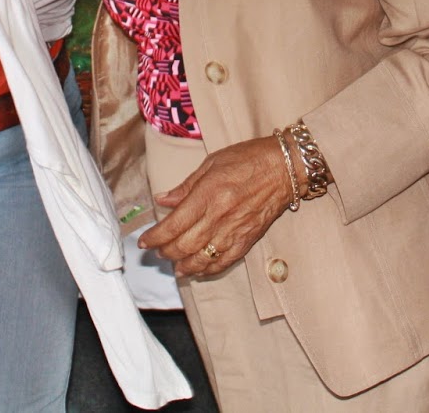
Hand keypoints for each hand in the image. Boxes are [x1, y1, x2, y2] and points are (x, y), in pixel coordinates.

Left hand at [137, 136, 293, 279]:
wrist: (284, 167)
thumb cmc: (248, 159)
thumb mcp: (212, 163)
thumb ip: (186, 186)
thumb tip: (163, 200)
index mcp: (207, 194)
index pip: (174, 225)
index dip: (155, 237)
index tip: (144, 242)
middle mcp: (219, 216)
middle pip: (185, 245)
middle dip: (166, 252)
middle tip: (157, 252)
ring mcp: (234, 230)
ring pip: (203, 258)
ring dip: (185, 266)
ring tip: (174, 266)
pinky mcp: (248, 239)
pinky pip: (225, 261)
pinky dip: (209, 269)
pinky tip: (199, 270)